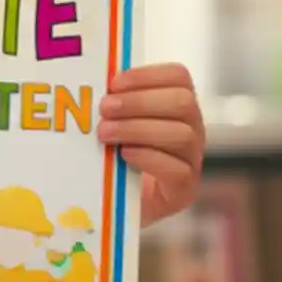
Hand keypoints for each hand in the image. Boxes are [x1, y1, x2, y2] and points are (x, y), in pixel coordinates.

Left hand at [98, 63, 205, 225]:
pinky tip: (123, 155)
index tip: (114, 83)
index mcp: (177, 106)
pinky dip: (148, 158)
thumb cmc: (113, 158)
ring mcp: (192, 160)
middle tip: (104, 109)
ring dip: (137, 129)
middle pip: (182, 103)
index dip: (147, 75)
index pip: (178, 77)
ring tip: (105, 133)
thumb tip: (88, 81)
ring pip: (181, 134)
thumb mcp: (113, 125)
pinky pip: (177, 170)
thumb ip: (110, 105)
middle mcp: (193, 129)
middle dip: (139, 102)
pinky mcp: (184, 190)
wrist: (117, 205)